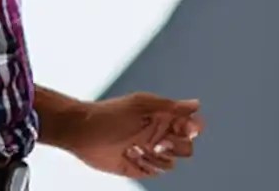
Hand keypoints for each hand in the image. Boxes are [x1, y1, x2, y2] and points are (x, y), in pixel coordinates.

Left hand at [54, 93, 203, 178]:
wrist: (82, 131)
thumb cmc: (110, 113)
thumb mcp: (142, 105)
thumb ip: (170, 106)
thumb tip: (196, 105)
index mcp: (162, 117)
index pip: (190, 125)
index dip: (192, 129)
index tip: (185, 130)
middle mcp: (158, 135)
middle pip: (185, 148)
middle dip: (174, 147)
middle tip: (156, 141)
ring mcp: (148, 152)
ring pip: (170, 163)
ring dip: (157, 157)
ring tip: (136, 148)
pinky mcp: (137, 167)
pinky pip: (154, 173)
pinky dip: (145, 167)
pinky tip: (129, 156)